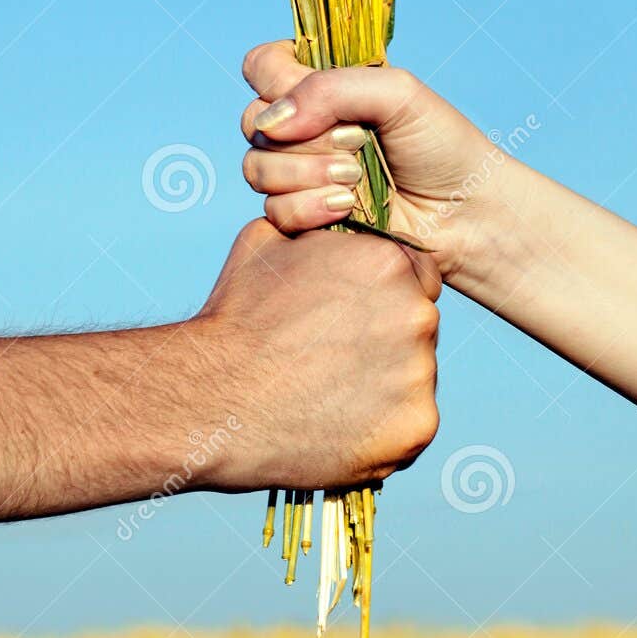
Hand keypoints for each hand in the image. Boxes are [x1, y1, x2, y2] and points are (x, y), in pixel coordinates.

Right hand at [194, 219, 440, 489]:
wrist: (216, 395)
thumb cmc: (236, 316)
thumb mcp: (268, 240)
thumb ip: (316, 226)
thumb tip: (325, 210)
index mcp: (390, 264)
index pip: (417, 274)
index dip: (385, 293)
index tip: (355, 314)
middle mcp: (418, 315)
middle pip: (418, 323)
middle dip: (387, 335)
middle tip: (335, 355)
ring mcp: (420, 375)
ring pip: (414, 375)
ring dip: (385, 382)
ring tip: (328, 392)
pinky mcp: (416, 427)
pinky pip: (410, 423)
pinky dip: (382, 427)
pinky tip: (338, 424)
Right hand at [240, 41, 504, 287]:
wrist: (467, 214)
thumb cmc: (443, 146)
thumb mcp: (397, 93)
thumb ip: (329, 89)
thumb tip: (270, 122)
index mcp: (324, 88)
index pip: (262, 67)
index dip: (274, 79)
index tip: (309, 92)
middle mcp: (305, 128)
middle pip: (254, 121)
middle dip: (305, 135)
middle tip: (357, 142)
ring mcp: (302, 174)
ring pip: (257, 167)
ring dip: (306, 173)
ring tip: (354, 178)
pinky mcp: (305, 216)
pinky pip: (273, 210)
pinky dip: (308, 208)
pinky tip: (347, 209)